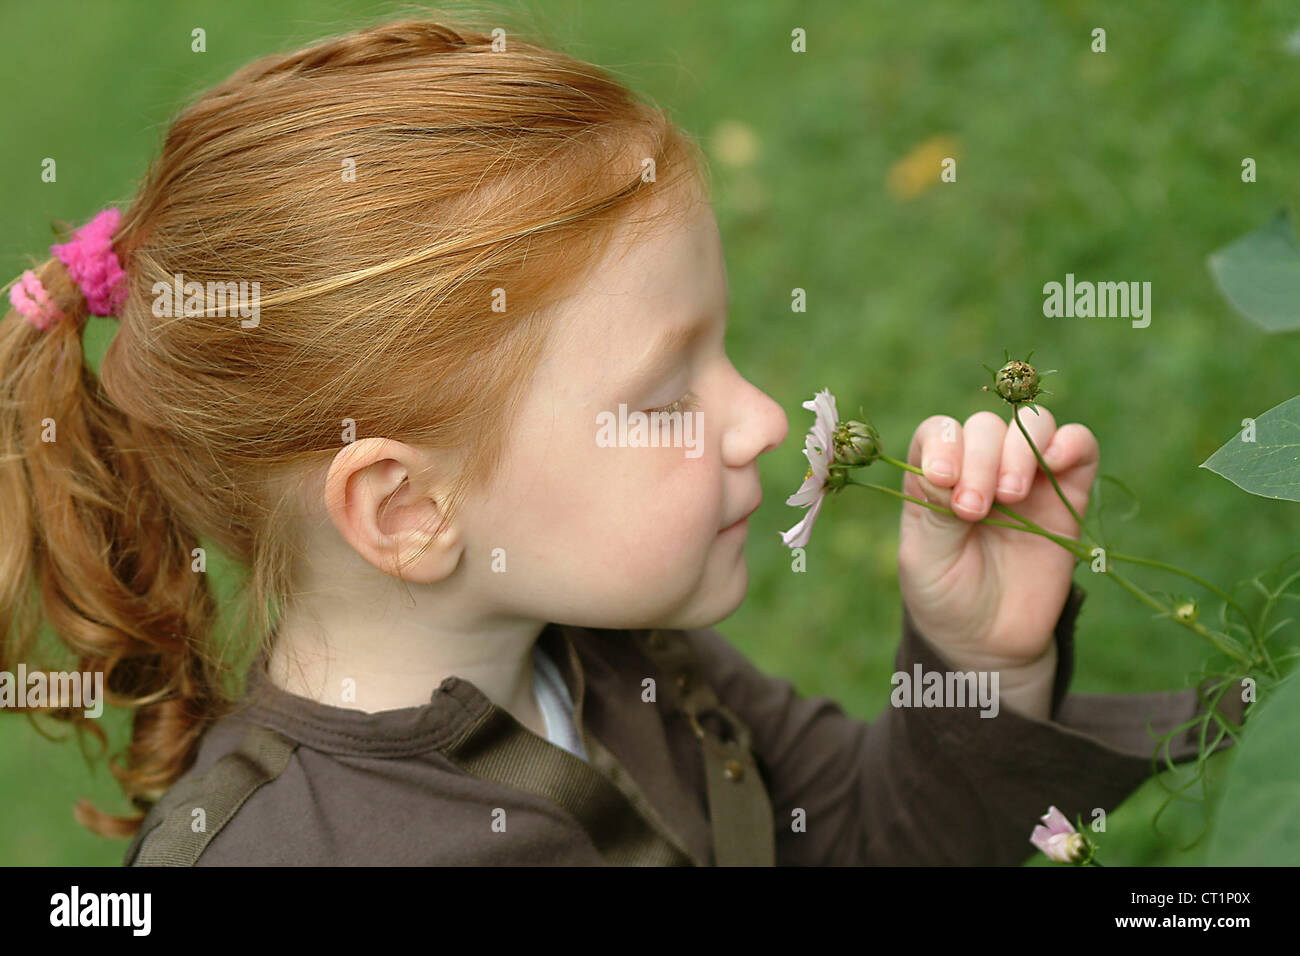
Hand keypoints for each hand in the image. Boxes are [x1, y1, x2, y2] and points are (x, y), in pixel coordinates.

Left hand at [897, 407, 1098, 682]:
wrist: (991, 642)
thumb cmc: (945, 596)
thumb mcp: (923, 559)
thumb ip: (932, 511)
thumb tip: (944, 469)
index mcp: (937, 477)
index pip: (939, 432)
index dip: (943, 444)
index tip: (943, 480)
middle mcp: (981, 468)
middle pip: (985, 426)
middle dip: (980, 460)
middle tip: (973, 511)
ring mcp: (1026, 477)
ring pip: (1031, 426)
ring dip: (1020, 450)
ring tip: (1011, 497)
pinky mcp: (1068, 493)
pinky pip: (1079, 445)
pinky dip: (1069, 443)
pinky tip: (1053, 464)